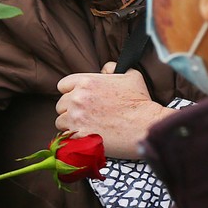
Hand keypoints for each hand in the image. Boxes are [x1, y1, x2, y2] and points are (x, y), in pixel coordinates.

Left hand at [55, 62, 174, 158]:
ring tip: (85, 128)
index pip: (63, 85)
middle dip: (71, 110)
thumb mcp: (130, 75)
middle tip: (84, 116)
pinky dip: (73, 138)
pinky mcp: (78, 135)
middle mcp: (77, 98)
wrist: (146, 126)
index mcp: (85, 81)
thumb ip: (112, 68)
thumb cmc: (140, 102)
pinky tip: (85, 138)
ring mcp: (76, 117)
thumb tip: (105, 69)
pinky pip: (66, 137)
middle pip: (61, 104)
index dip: (70, 93)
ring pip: (61, 121)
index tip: (78, 100)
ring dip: (70, 125)